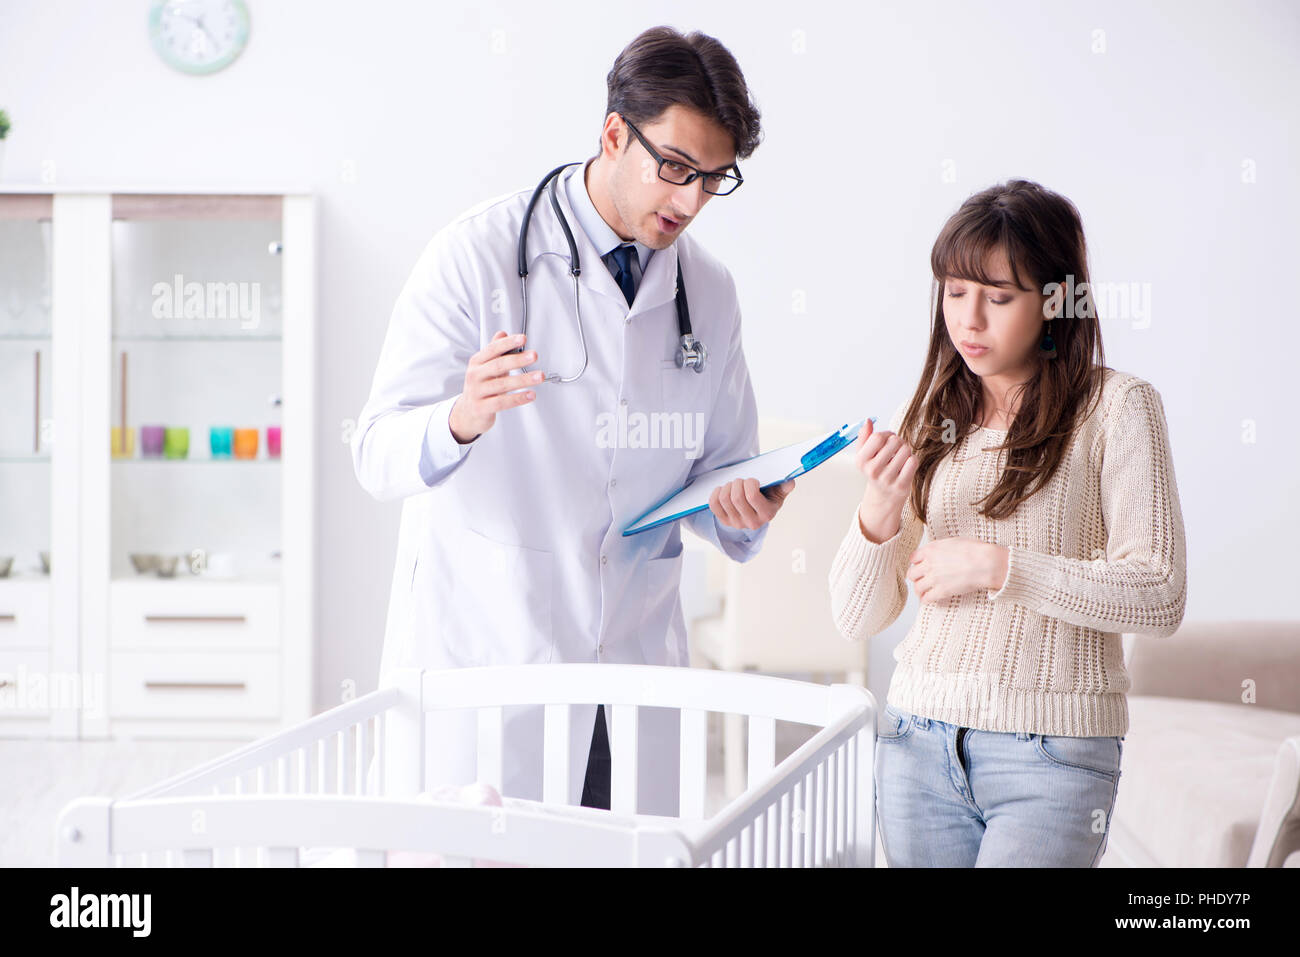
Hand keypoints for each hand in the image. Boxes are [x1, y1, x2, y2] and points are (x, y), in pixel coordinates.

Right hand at [448, 331, 545, 442]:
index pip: (493, 349)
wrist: (467, 412)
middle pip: (498, 365)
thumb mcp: (485, 367)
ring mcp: (477, 392)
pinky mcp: (481, 408)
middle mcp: (475, 375)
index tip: (523, 339)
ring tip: (539, 376)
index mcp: (476, 362)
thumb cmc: (480, 387)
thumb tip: (503, 333)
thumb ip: (495, 351)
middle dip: (518, 359)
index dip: (508, 343)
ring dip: (523, 379)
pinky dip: (518, 398)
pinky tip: (531, 394)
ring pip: (502, 384)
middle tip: (534, 356)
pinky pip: (502, 402)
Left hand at [707, 478, 794, 530]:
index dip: (749, 483)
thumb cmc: (768, 497)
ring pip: (724, 499)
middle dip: (737, 483)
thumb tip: (789, 483)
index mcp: (767, 514)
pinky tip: (723, 489)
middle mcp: (751, 522)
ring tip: (733, 484)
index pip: (752, 496)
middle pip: (736, 498)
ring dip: (727, 486)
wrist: (756, 508)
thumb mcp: (778, 493)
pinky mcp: (725, 521)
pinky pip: (714, 504)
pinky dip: (716, 493)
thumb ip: (784, 487)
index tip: (752, 480)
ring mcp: (736, 523)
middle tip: (741, 480)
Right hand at [853, 416, 917, 542]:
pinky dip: (912, 460)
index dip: (886, 434)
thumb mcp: (864, 454)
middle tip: (896, 449)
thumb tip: (868, 421)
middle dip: (898, 441)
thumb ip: (864, 436)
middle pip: (894, 441)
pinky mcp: (901, 485)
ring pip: (905, 450)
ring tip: (901, 457)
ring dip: (906, 451)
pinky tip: (906, 465)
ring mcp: (887, 479)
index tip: (887, 439)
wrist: (883, 496)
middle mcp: (872, 471)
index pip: (878, 437)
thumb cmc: (875, 469)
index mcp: (861, 461)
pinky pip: (913, 461)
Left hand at [906, 538, 1008, 603]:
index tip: (920, 567)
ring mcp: (934, 578)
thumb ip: (940, 548)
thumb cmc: (975, 550)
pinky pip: (926, 598)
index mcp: (931, 550)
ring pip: (917, 587)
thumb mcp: (952, 542)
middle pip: (912, 574)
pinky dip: (926, 600)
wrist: (985, 563)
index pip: (913, 558)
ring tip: (923, 592)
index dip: (916, 564)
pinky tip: (929, 599)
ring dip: (920, 590)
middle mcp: (929, 564)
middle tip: (920, 580)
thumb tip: (937, 552)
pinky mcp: (941, 591)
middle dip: (916, 577)